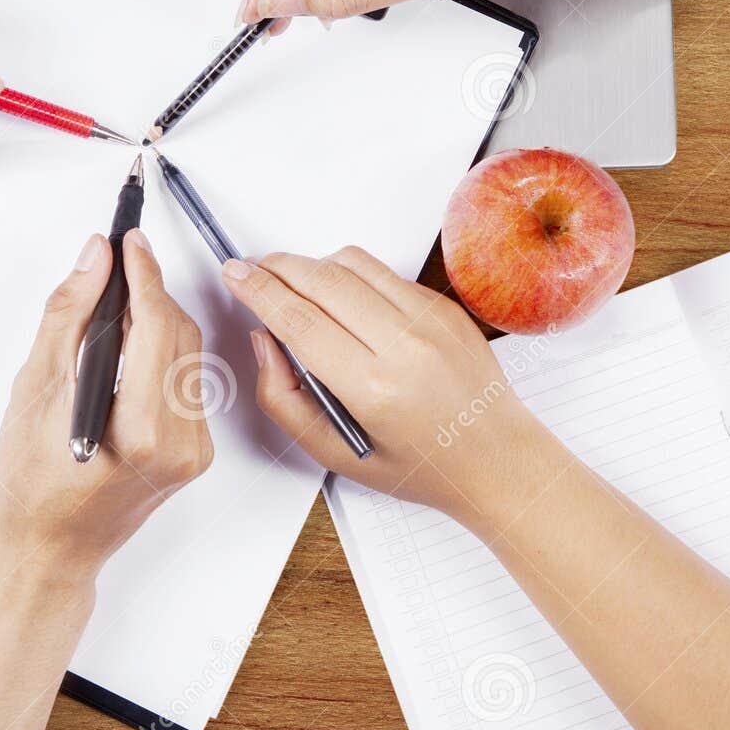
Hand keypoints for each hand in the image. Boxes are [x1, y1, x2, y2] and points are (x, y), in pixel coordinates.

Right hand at [0, 228, 213, 571]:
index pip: (157, 325)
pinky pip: (187, 381)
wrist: (49, 551)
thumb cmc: (30, 488)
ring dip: (155, 320)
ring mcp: (194, 451)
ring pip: (188, 354)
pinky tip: (128, 348)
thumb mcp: (34, 390)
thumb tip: (94, 259)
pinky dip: (161, 353)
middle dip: (148, 292)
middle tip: (114, 263)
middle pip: (180, 334)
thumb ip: (68, 316)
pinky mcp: (196, 452)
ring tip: (113, 306)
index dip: (144, 274)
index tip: (129, 240)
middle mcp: (181, 444)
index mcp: (144, 433)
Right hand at [222, 247, 561, 523]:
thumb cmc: (421, 466)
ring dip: (313, 265)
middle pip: (321, 279)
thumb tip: (264, 339)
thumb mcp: (336, 453)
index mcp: (375, 388)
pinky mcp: (445, 305)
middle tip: (253, 270)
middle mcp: (406, 345)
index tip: (234, 275)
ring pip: (353, 263)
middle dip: (277, 267)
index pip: (299, 320)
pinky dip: (353, 276)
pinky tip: (342, 300)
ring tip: (293, 284)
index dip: (258, 291)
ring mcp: (431, 319)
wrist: (496, 458)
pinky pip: (385, 272)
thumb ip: (284, 398)